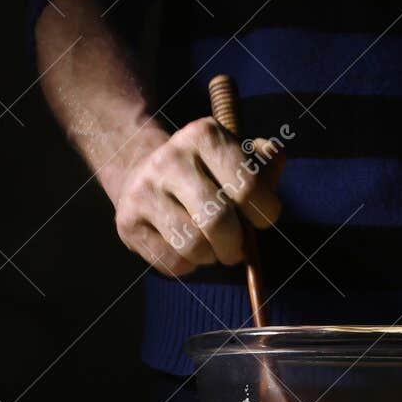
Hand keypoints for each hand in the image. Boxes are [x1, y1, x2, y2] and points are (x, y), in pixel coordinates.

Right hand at [111, 118, 282, 276]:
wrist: (143, 171)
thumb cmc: (206, 171)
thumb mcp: (237, 157)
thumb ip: (265, 163)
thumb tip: (274, 159)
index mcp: (204, 135)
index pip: (248, 186)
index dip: (265, 213)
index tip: (262, 219)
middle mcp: (170, 158)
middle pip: (218, 220)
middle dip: (236, 245)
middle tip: (237, 248)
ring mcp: (144, 190)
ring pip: (194, 246)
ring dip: (212, 257)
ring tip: (212, 248)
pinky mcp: (127, 221)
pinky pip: (171, 262)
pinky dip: (189, 266)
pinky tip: (187, 250)